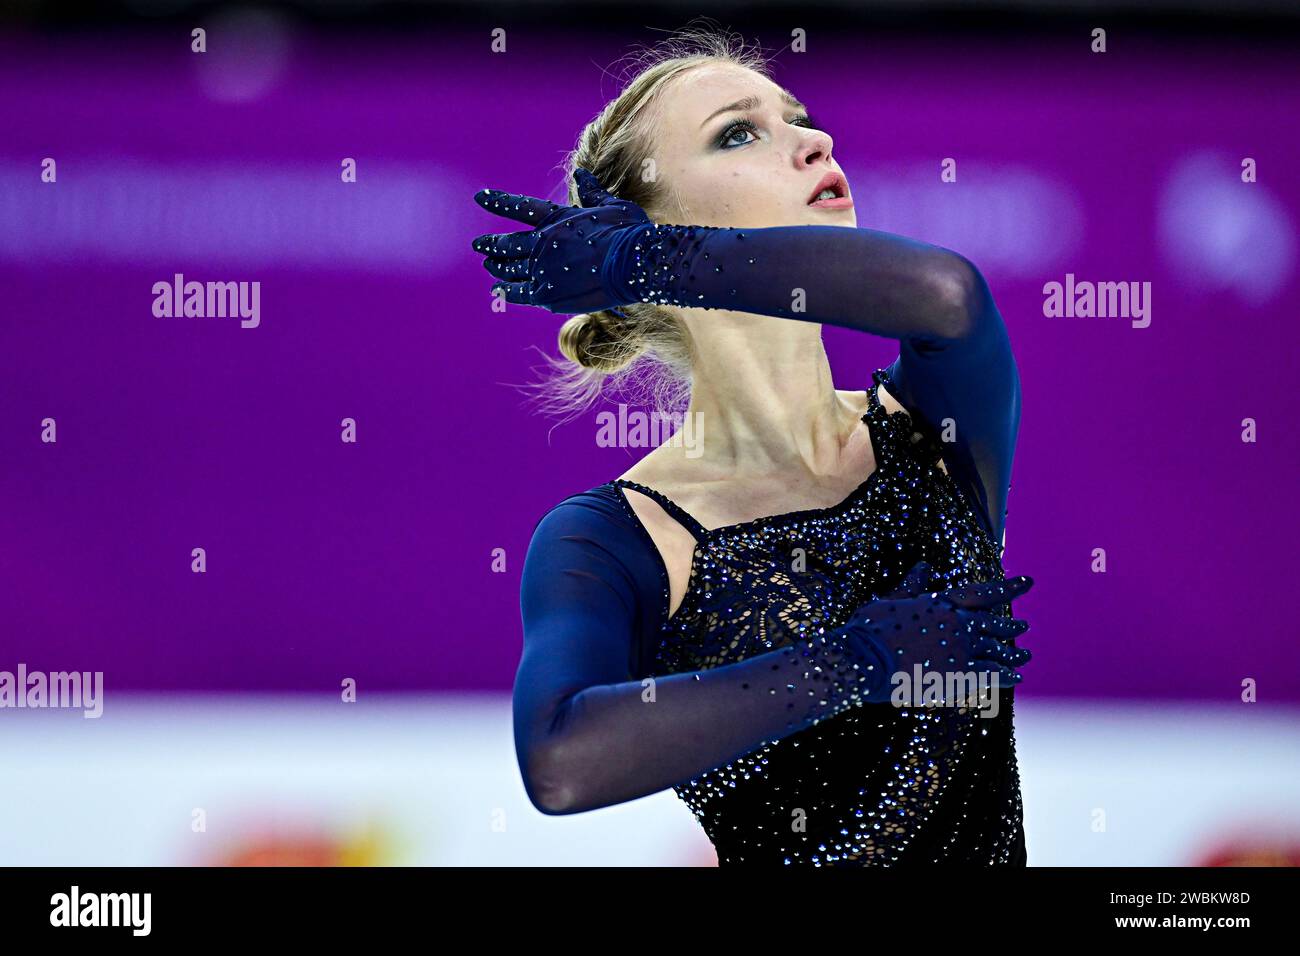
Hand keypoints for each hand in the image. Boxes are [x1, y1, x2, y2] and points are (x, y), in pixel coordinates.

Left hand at [471, 167, 653, 313]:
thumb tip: (580, 174)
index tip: (479, 197)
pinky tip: (497, 290)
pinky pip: (518, 293)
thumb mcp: (611, 205)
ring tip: (489, 266)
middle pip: (508, 244)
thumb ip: (592, 192)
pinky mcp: (547, 294)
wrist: (632, 263)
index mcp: (556, 219)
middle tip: (479, 245)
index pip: (520, 207)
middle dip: (492, 244)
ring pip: (510, 268)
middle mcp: (542, 243)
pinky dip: (506, 291)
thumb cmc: (628, 233)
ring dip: (497, 266)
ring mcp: (542, 269)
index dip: (499, 202)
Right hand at [839, 561, 1034, 704]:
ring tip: (1024, 655)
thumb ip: (912, 586)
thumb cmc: (870, 629)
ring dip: (1013, 653)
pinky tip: (1015, 677)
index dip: (1007, 587)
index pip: (982, 592)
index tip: (1027, 583)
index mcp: (942, 603)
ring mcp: (961, 650)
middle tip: (1024, 626)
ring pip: (997, 650)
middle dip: (1010, 626)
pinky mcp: (960, 676)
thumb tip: (925, 567)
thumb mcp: (891, 601)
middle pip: (994, 624)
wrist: (864, 660)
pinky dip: (1006, 675)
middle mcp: (958, 623)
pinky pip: (992, 674)